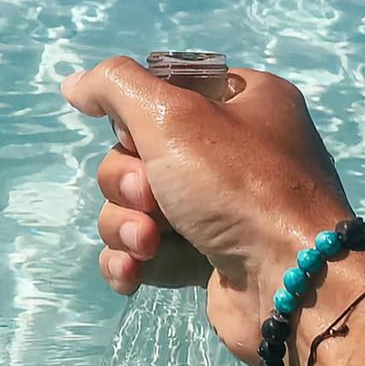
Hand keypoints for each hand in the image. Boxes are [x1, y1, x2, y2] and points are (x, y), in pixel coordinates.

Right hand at [61, 57, 354, 360]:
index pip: (162, 93)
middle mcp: (236, 151)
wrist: (291, 283)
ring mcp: (222, 209)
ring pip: (135, 207)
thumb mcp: (172, 114)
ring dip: (126, 226)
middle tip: (150, 197)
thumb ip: (115, 86)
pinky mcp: (208, 259)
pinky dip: (133, 262)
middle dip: (127, 183)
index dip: (136, 120)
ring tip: (149, 244)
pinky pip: (147, 253)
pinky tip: (134, 274)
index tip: (139, 137)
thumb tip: (73, 83)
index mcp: (243, 102)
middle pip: (136, 154)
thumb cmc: (238, 185)